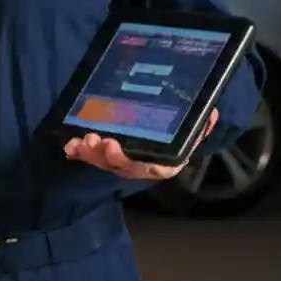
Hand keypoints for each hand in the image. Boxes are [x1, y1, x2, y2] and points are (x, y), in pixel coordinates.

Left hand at [63, 108, 218, 180]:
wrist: (166, 126)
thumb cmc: (179, 127)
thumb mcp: (193, 125)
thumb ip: (201, 123)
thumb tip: (210, 112)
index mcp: (164, 162)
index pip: (151, 168)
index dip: (133, 162)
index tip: (117, 147)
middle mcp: (142, 166)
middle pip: (123, 167)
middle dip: (108, 157)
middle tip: (99, 141)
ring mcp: (123, 161)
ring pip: (105, 163)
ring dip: (91, 154)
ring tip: (81, 142)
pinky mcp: (107, 155)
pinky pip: (92, 157)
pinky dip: (80, 153)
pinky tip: (70, 147)